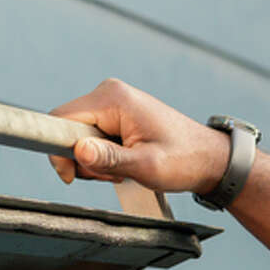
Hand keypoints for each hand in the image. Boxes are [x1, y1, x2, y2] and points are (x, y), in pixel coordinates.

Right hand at [46, 79, 231, 194]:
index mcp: (114, 99)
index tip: (71, 176)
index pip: (61, 120)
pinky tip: (125, 163)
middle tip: (113, 174)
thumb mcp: (146, 166)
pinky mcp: (117, 115)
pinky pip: (94, 138)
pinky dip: (104, 157)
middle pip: (69, 129)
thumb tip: (78, 151)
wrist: (210, 159)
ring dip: (95, 162)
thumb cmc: (186, 160)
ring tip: (125, 168)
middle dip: (83, 160)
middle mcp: (109, 94)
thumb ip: (109, 159)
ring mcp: (113, 103)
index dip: (59, 151)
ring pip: (80, 137)